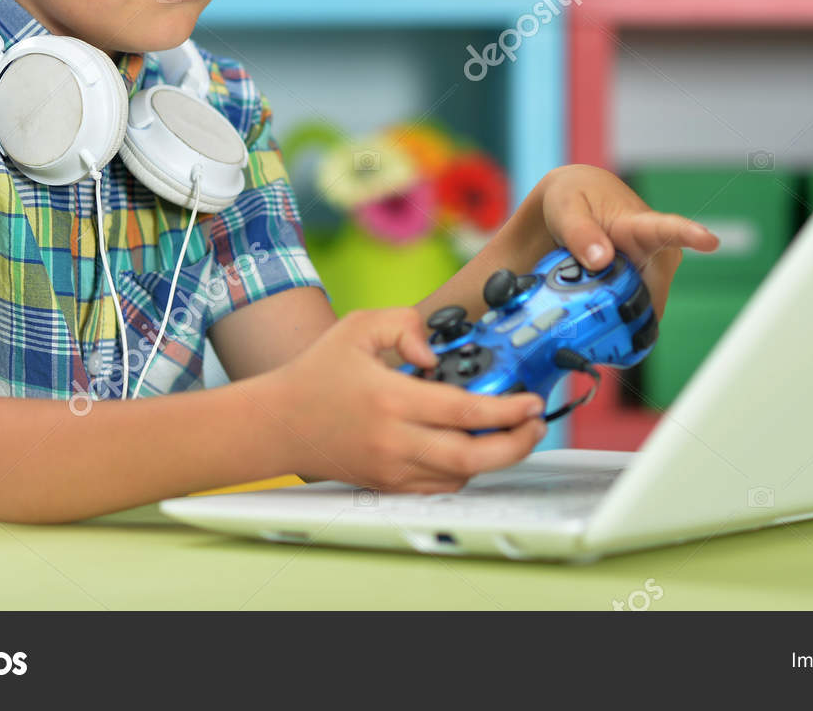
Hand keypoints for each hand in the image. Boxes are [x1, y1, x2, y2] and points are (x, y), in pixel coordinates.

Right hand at [263, 307, 547, 491]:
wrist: (276, 423)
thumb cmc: (315, 375)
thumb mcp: (357, 327)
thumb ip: (405, 324)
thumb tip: (435, 352)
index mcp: (392, 399)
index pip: (465, 413)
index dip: (509, 410)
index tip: (531, 402)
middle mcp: (395, 441)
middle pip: (473, 458)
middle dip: (516, 444)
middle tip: (535, 425)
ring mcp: (392, 469)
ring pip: (461, 477)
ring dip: (493, 458)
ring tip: (510, 434)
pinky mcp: (387, 485)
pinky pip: (440, 488)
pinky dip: (464, 472)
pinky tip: (473, 449)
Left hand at [539, 164, 718, 319]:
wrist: (576, 205)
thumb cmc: (575, 199)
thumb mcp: (566, 209)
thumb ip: (581, 233)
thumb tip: (601, 259)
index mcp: (641, 223)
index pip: (670, 229)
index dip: (691, 236)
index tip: (710, 241)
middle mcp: (659, 250)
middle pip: (652, 296)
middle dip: (622, 307)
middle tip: (587, 295)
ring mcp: (655, 272)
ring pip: (642, 309)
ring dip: (614, 309)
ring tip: (587, 285)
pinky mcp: (647, 286)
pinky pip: (635, 312)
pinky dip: (614, 313)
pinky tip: (597, 300)